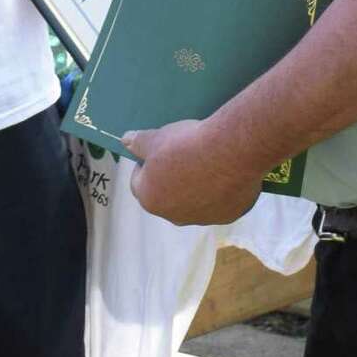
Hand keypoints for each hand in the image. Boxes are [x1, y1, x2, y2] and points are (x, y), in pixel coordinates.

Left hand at [123, 120, 264, 225]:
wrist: (230, 151)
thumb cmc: (186, 145)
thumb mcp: (155, 138)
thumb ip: (137, 142)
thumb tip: (125, 141)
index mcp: (150, 199)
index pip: (138, 183)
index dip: (145, 165)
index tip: (157, 151)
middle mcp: (174, 216)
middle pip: (166, 196)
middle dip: (170, 179)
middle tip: (183, 156)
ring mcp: (202, 218)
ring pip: (194, 202)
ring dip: (195, 187)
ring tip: (207, 162)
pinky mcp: (227, 215)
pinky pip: (219, 202)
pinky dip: (219, 190)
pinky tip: (225, 171)